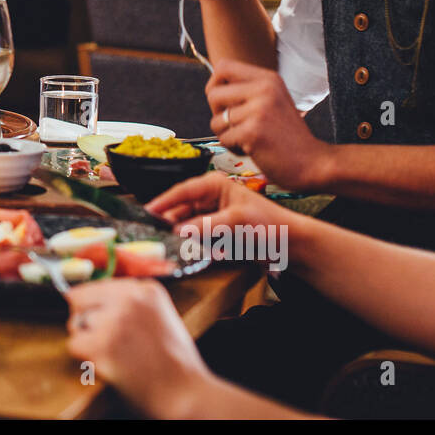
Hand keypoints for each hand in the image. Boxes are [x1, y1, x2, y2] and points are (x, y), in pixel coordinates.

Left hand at [66, 278, 214, 417]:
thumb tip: (96, 299)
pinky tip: (109, 364)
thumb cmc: (175, 361)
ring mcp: (114, 321)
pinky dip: (85, 359)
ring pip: (76, 323)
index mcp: (146, 289)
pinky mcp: (102, 346)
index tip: (101, 319)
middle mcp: (129, 299)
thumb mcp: (161, 315)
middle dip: (86, 320)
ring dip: (87, 340)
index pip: (97, 285)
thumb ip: (133, 303)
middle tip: (104, 339)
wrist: (186, 393)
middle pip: (79, 299)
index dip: (96, 306)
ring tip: (114, 354)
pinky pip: (74, 345)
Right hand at [148, 171, 291, 240]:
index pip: (181, 191)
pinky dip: (190, 243)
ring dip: (180, 234)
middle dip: (169, 221)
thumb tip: (180, 230)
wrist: (288, 243)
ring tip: (168, 244)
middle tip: (154, 234)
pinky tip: (186, 250)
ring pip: (185, 224)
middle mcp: (209, 196)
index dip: (163, 202)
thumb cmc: (268, 224)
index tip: (146, 212)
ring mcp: (211, 214)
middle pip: (180, 208)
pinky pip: (195, 236)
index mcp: (214, 184)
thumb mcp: (236, 222)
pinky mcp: (214, 230)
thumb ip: (207, 225)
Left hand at [205, 58, 333, 192]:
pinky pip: (224, 139)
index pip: (223, 66)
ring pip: (216, 120)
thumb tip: (212, 88)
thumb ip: (247, 91)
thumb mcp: (272, 101)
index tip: (223, 102)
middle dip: (218, 114)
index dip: (214, 84)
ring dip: (227, 135)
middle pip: (213, 94)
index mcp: (268, 79)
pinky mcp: (253, 131)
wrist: (313, 162)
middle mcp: (264, 89)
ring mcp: (259, 109)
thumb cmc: (287, 136)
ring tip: (249, 139)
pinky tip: (253, 149)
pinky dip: (234, 148)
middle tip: (237, 126)